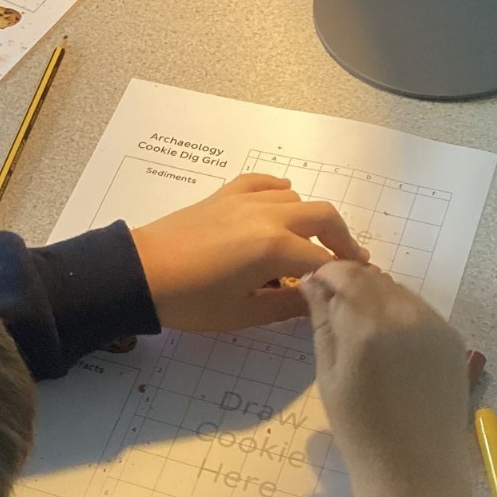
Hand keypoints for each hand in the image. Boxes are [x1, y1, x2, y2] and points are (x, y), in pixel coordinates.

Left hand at [131, 173, 367, 332]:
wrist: (139, 274)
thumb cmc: (189, 301)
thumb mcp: (242, 314)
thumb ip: (286, 305)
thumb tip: (316, 299)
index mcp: (275, 247)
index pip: (324, 260)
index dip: (344, 275)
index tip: (356, 287)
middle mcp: (267, 216)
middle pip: (323, 216)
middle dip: (342, 239)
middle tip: (348, 261)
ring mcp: (245, 200)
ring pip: (295, 199)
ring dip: (311, 219)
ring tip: (311, 243)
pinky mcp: (224, 195)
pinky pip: (263, 182)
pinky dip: (280, 190)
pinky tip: (284, 199)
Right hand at [301, 262, 476, 496]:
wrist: (416, 472)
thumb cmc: (360, 432)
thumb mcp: (329, 376)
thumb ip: (323, 323)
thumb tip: (312, 282)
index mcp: (368, 326)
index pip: (345, 273)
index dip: (327, 273)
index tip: (314, 287)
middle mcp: (406, 315)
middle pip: (374, 276)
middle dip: (351, 283)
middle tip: (333, 308)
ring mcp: (435, 325)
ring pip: (398, 290)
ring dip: (375, 296)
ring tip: (361, 329)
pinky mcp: (453, 339)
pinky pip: (419, 309)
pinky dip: (399, 313)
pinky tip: (389, 343)